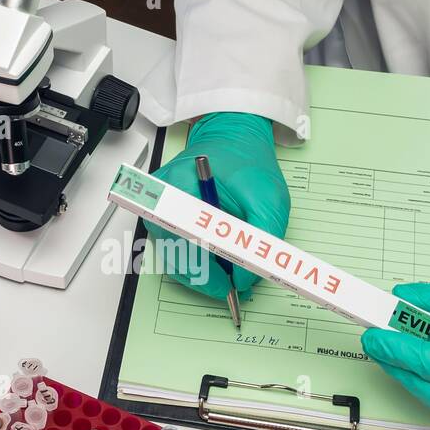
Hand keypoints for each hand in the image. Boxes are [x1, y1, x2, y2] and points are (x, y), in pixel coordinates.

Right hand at [149, 112, 289, 297]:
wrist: (233, 142)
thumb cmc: (246, 164)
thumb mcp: (269, 197)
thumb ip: (261, 238)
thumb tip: (245, 278)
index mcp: (177, 187)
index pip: (186, 240)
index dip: (209, 270)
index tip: (232, 285)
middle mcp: (160, 202)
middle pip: (175, 256)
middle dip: (208, 277)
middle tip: (234, 287)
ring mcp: (160, 213)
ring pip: (176, 261)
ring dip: (204, 274)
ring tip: (231, 274)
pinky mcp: (167, 223)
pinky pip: (179, 255)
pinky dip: (201, 265)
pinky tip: (221, 264)